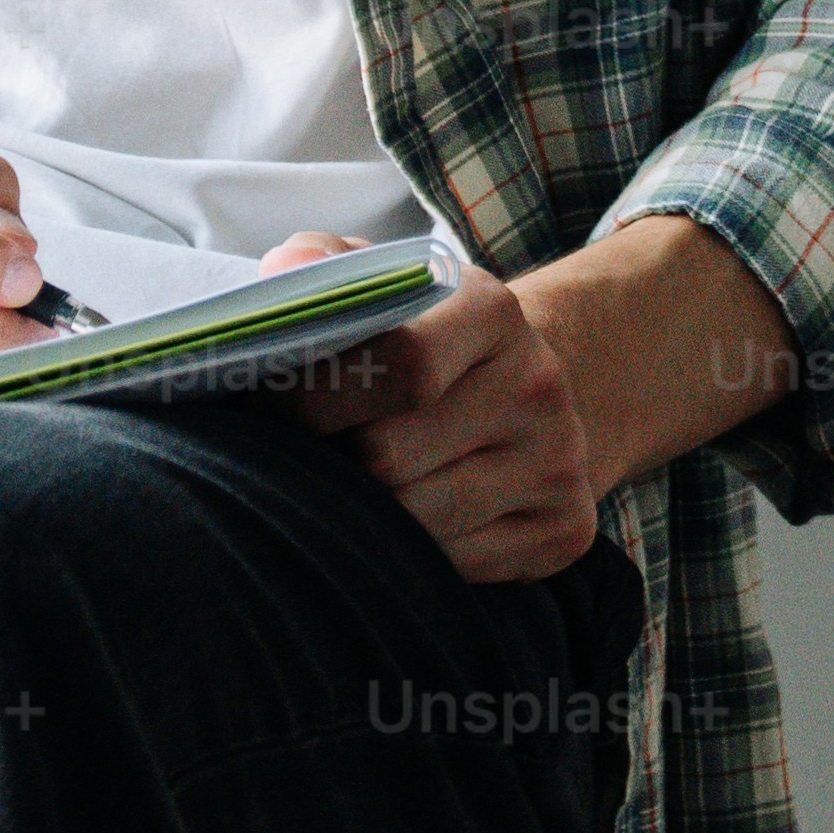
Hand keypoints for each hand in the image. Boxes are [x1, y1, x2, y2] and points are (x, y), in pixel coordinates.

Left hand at [260, 230, 604, 584]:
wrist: (527, 392)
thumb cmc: (424, 338)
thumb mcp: (381, 281)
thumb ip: (324, 267)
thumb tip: (284, 277)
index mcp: (490, 310)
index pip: (399, 362)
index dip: (314, 395)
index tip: (268, 405)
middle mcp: (536, 384)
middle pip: (391, 454)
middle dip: (328, 460)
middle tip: (299, 454)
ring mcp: (558, 461)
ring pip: (417, 519)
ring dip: (363, 511)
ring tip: (346, 485)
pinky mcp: (566, 529)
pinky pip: (454, 564)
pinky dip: (412, 552)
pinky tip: (406, 517)